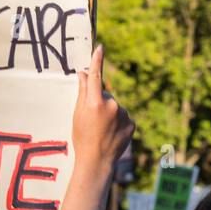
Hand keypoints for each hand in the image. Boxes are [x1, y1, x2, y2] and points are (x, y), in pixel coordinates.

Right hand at [72, 45, 133, 174]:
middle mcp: (112, 105)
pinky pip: (123, 117)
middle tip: (92, 120)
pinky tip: (111, 134)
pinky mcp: (132, 123)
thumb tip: (84, 73)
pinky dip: (118, 122)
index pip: (96, 76)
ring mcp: (124, 114)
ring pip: (115, 106)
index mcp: (95, 102)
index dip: (97, 60)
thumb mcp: (78, 114)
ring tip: (101, 130)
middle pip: (105, 95)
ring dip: (109, 114)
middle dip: (99, 102)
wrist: (97, 162)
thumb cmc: (82, 138)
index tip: (100, 47)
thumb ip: (83, 92)